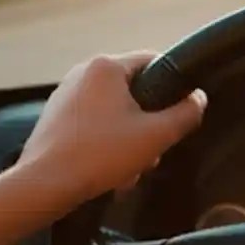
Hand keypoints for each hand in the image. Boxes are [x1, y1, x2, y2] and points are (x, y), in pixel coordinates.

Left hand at [14, 51, 206, 207]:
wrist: (45, 183)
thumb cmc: (101, 155)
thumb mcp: (155, 136)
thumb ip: (185, 114)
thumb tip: (198, 98)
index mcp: (106, 66)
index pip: (153, 61)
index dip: (173, 86)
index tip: (180, 112)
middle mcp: (83, 71)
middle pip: (132, 90)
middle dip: (146, 121)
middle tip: (151, 150)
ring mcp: (65, 93)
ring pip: (113, 109)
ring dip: (127, 136)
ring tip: (128, 167)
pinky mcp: (55, 116)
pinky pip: (92, 122)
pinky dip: (105, 141)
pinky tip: (108, 169)